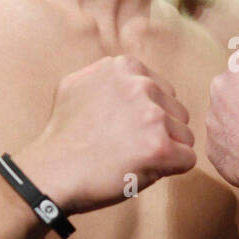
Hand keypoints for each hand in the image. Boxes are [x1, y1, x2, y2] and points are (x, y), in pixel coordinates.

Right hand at [17, 55, 195, 213]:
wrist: (51, 172)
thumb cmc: (63, 135)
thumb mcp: (77, 84)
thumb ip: (109, 76)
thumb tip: (129, 75)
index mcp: (126, 67)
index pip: (162, 92)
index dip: (146, 116)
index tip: (121, 128)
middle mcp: (141, 85)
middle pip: (177, 112)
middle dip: (160, 131)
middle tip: (125, 146)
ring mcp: (152, 115)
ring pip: (184, 136)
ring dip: (165, 150)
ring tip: (130, 158)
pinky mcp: (159, 147)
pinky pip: (187, 159)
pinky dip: (171, 169)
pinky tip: (143, 171)